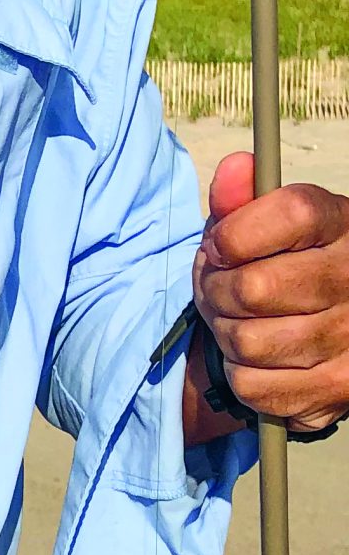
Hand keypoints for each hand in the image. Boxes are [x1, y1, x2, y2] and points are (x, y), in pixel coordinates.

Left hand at [188, 150, 348, 439]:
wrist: (325, 330)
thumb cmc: (281, 267)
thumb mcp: (261, 226)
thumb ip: (241, 199)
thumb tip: (236, 167)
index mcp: (342, 224)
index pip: (290, 214)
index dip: (235, 235)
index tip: (222, 248)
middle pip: (253, 288)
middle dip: (217, 292)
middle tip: (224, 292)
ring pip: (248, 341)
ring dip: (228, 335)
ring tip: (242, 323)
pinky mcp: (338, 387)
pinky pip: (253, 385)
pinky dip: (242, 374)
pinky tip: (261, 358)